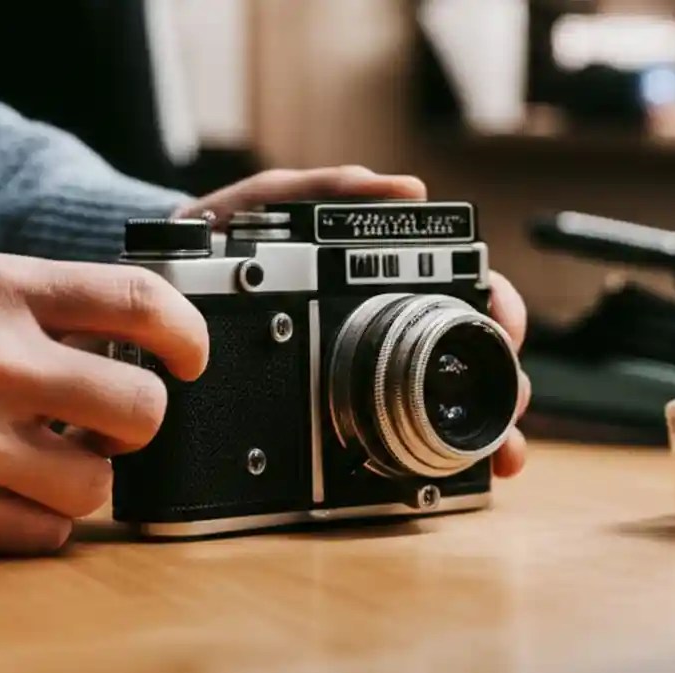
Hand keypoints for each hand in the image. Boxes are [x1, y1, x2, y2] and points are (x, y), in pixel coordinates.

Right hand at [0, 254, 207, 553]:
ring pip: (100, 484)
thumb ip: (52, 302)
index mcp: (0, 291)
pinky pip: (50, 534)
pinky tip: (8, 490)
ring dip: (84, 477)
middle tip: (109, 420)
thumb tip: (144, 336)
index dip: (188, 333)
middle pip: (142, 409)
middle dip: (137, 421)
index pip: (138, 300)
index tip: (192, 357)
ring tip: (43, 456)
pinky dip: (41, 519)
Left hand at [178, 166, 531, 476]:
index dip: (498, 308)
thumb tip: (408, 189)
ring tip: (501, 455)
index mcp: (381, 278)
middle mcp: (388, 331)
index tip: (504, 325)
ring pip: (448, 407)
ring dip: (485, 432)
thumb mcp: (266, 205)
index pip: (464, 290)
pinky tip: (460, 480)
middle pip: (472, 357)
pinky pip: (399, 443)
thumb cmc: (225, 242)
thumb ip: (325, 189)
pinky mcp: (338, 421)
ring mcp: (368, 379)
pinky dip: (438, 464)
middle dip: (504, 381)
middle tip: (512, 401)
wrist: (163, 300)